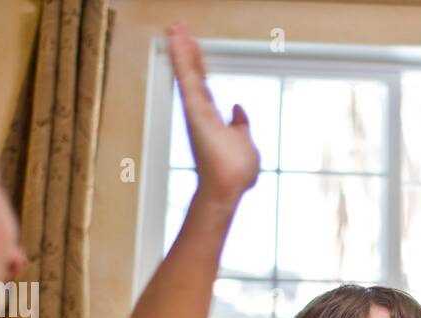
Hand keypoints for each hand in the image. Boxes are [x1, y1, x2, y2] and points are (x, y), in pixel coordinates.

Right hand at [166, 22, 259, 207]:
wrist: (226, 189)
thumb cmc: (235, 172)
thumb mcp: (245, 142)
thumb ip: (241, 125)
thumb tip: (238, 109)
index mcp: (210, 117)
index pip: (203, 84)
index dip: (198, 63)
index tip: (192, 45)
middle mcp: (199, 112)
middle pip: (193, 74)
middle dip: (186, 50)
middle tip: (178, 27)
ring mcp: (195, 110)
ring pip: (188, 72)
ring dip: (182, 48)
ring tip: (175, 26)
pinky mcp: (194, 110)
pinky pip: (187, 78)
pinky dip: (181, 57)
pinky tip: (177, 39)